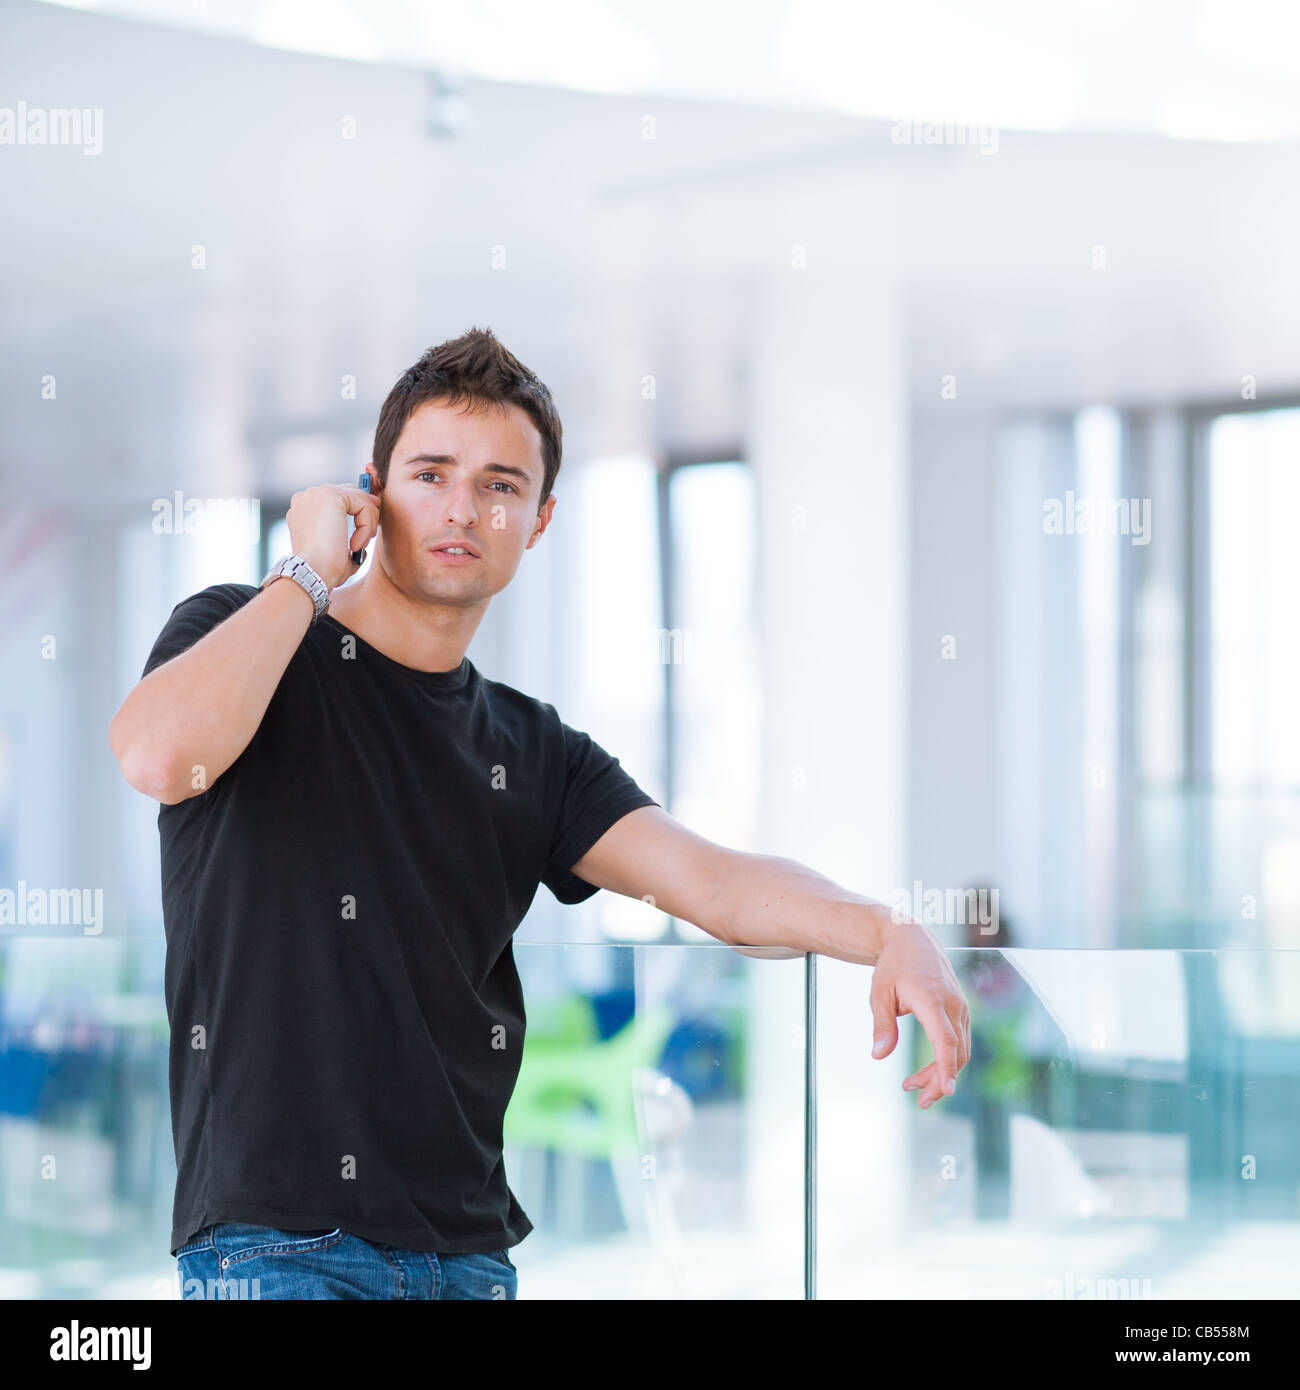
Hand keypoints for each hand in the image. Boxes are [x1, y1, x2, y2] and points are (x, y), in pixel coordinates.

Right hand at [287, 482, 380, 591]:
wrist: (312, 572)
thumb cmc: (323, 570)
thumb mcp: (337, 549)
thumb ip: (350, 536)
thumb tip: (368, 531)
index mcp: (304, 509)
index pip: (338, 499)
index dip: (358, 510)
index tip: (370, 528)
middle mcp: (308, 497)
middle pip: (350, 493)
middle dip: (367, 512)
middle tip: (371, 534)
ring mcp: (317, 493)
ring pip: (359, 498)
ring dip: (368, 523)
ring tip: (359, 546)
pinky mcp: (331, 494)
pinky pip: (363, 504)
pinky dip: (366, 525)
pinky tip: (356, 544)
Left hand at [869, 919, 969, 1107]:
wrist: (913, 939)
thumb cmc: (893, 966)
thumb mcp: (879, 993)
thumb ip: (882, 1025)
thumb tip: (879, 1055)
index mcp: (932, 999)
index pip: (945, 1040)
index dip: (946, 1067)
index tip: (947, 1091)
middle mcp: (953, 1004)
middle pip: (956, 1053)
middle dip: (939, 1080)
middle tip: (918, 1099)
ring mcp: (961, 1007)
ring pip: (960, 1050)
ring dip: (941, 1073)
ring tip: (913, 1086)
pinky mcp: (961, 1010)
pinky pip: (960, 1041)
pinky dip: (946, 1060)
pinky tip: (926, 1070)